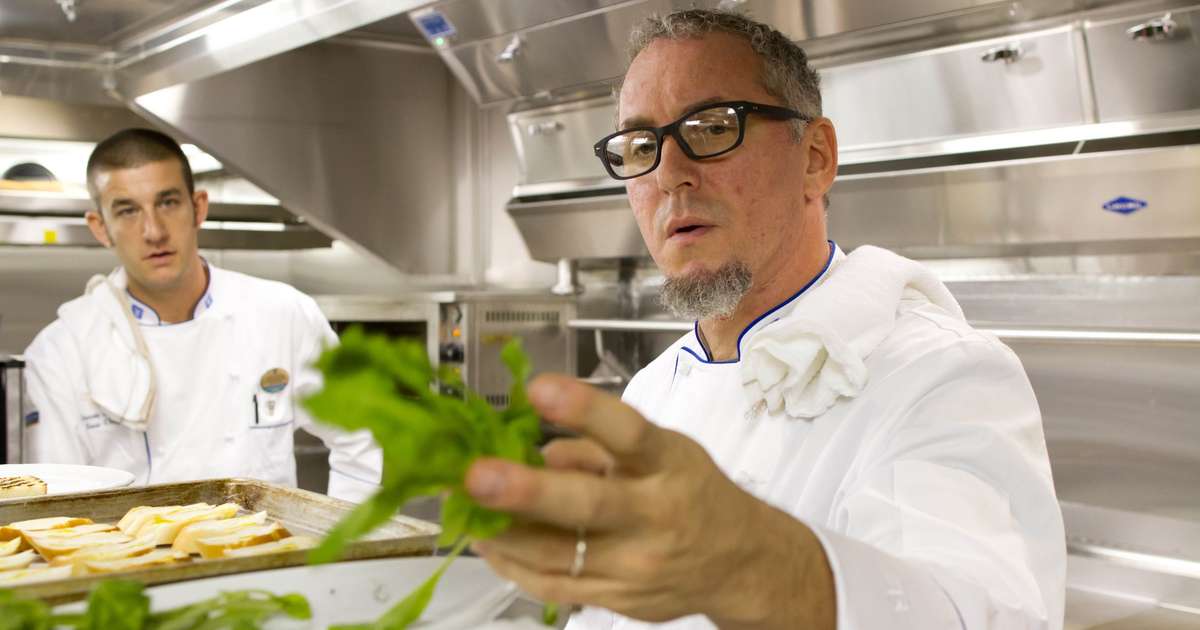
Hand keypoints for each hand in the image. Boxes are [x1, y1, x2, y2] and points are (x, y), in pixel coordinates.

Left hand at [464, 374, 832, 627]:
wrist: (740, 563)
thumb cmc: (691, 492)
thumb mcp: (663, 451)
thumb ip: (598, 446)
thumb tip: (535, 451)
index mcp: (670, 464)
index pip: (629, 433)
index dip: (584, 409)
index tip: (538, 389)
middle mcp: (656, 515)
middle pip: (589, 504)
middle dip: (528, 492)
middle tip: (476, 476)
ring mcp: (638, 566)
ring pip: (559, 555)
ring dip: (502, 533)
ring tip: (462, 509)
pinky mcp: (622, 601)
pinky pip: (556, 587)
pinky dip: (515, 566)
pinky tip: (489, 543)